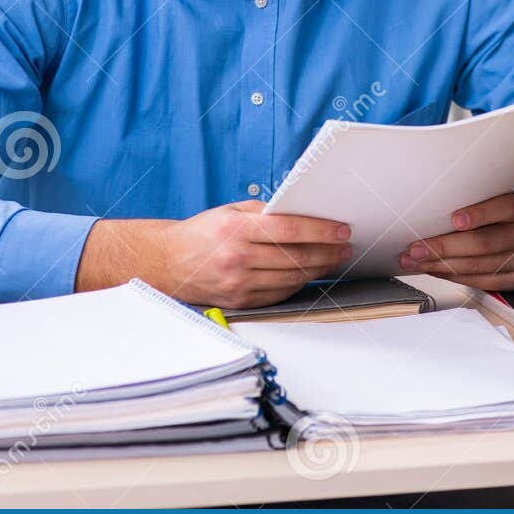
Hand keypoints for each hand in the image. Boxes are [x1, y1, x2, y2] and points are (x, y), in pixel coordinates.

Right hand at [75, 201, 351, 308]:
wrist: (168, 263)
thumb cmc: (201, 233)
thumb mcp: (229, 212)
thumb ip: (263, 214)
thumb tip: (302, 215)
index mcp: (235, 230)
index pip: (289, 230)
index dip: (321, 230)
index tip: (341, 230)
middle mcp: (237, 258)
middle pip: (296, 257)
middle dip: (327, 252)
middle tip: (345, 247)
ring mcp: (239, 284)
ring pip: (292, 279)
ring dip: (318, 270)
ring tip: (333, 260)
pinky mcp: (241, 301)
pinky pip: (279, 295)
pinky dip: (298, 284)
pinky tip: (309, 275)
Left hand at [397, 190, 513, 290]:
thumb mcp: (507, 194)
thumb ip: (482, 198)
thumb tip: (435, 207)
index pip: (504, 208)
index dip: (479, 214)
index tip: (454, 218)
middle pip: (486, 244)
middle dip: (444, 248)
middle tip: (414, 249)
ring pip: (481, 267)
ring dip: (442, 266)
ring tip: (415, 262)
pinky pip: (484, 283)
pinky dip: (455, 277)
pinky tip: (436, 270)